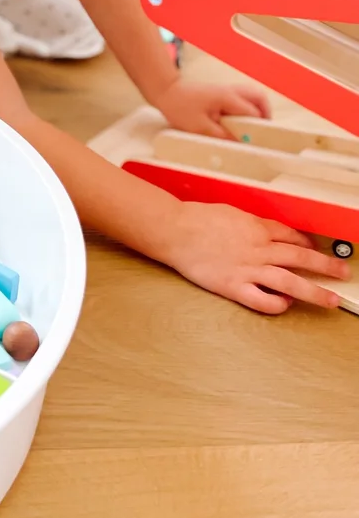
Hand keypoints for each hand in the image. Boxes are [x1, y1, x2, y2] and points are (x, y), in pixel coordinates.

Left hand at [154, 77, 269, 138]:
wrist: (166, 91)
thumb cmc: (180, 107)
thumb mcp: (199, 127)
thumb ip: (222, 135)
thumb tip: (241, 144)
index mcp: (228, 98)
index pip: (253, 113)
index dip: (259, 128)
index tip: (260, 143)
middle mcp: (231, 90)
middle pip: (259, 98)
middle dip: (265, 114)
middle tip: (262, 132)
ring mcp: (227, 89)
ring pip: (252, 96)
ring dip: (257, 110)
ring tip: (252, 129)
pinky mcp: (222, 92)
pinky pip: (242, 98)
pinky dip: (246, 108)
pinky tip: (238, 122)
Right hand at [164, 201, 348, 313]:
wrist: (175, 231)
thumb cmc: (198, 219)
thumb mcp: (232, 212)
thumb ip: (253, 224)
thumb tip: (268, 231)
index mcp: (257, 228)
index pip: (293, 237)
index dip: (309, 245)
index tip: (316, 250)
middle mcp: (259, 249)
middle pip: (301, 258)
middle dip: (326, 266)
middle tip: (342, 272)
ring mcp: (248, 269)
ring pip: (290, 282)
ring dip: (314, 291)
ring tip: (331, 299)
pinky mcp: (235, 286)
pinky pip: (263, 300)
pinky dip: (278, 305)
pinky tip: (285, 305)